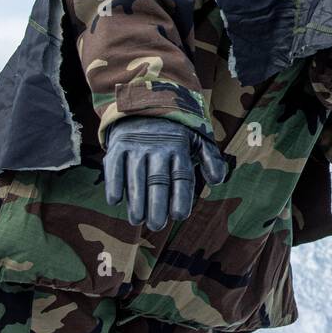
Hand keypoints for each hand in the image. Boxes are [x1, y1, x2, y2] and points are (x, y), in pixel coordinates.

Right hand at [103, 117, 228, 231]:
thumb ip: (210, 160)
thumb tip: (218, 181)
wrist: (146, 107)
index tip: (180, 215)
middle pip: (158, 179)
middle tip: (156, 225)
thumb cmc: (176, 134)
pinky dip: (113, 183)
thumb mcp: (198, 139)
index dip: (181, 196)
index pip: (182, 175)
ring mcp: (137, 146)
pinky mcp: (118, 146)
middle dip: (157, 204)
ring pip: (136, 176)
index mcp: (180, 148)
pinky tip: (115, 201)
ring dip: (136, 200)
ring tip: (137, 220)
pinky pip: (114, 167)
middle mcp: (159, 147)